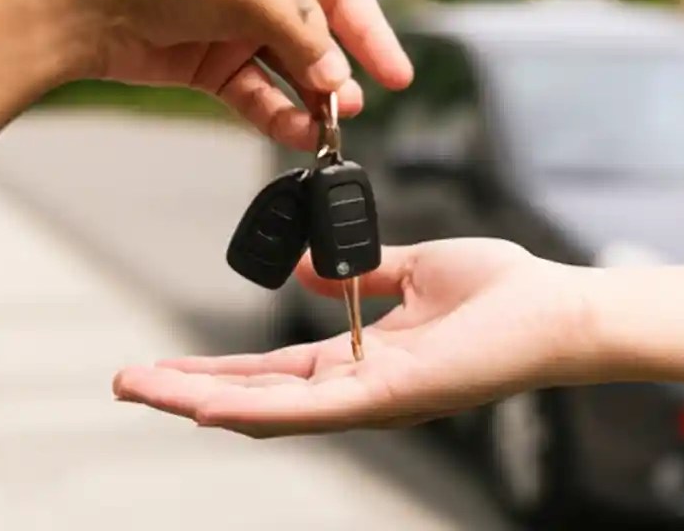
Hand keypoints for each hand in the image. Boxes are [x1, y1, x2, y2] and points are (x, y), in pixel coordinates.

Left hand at [0, 0, 413, 148]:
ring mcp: (229, 20)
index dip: (372, 34)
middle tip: (354, 108)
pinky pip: (253, 92)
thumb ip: (306, 31)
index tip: (397, 77)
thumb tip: (335, 78)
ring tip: (330, 129)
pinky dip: (276, 114)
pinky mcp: (202, 60)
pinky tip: (297, 132)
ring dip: (310, 99)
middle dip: (339, 72)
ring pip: (287, 68)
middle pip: (318, 33)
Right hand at [113, 239, 599, 436]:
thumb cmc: (503, 293)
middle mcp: (356, 389)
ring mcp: (370, 399)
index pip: (271, 374)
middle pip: (255, 397)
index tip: (164, 363)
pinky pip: (309, 408)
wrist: (558, 307)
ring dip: (199, 401)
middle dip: (186, 391)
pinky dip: (251, 409)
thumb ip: (363, 273)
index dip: (214, 371)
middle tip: (125, 382)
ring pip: (268, 411)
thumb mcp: (416, 271)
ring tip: (142, 390)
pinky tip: (203, 404)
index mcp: (359, 361)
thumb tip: (314, 274)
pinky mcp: (389, 395)